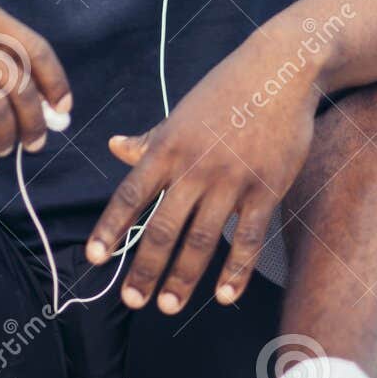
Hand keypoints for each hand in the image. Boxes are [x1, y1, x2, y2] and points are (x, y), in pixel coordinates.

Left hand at [86, 32, 320, 311]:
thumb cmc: (226, 91)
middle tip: (132, 301)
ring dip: (183, 277)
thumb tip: (114, 147)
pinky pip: (248, 239)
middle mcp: (194, 167)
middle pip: (163, 228)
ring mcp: (231, 180)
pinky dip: (236, 270)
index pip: (131, 195)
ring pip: (202, 239)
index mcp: (167, 148)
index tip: (95, 259)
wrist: (281, 71)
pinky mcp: (266, 189)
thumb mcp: (181, 112)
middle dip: (144, 269)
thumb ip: (149, 139)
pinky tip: (223, 295)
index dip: (111, 229)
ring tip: (168, 306)